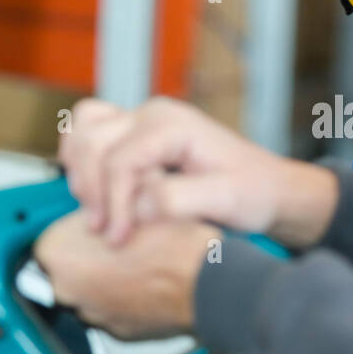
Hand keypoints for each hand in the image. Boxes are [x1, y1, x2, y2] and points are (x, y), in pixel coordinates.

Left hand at [33, 209, 219, 339]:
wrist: (208, 284)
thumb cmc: (175, 248)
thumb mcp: (136, 196)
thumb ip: (109, 191)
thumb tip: (110, 182)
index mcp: (59, 252)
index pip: (50, 230)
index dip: (80, 220)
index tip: (99, 217)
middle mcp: (68, 289)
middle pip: (68, 260)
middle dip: (89, 248)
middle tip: (120, 233)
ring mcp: (93, 313)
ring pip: (92, 284)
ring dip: (107, 272)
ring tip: (139, 255)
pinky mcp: (118, 330)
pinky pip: (113, 305)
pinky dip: (126, 294)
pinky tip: (149, 277)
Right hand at [57, 97, 337, 248]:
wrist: (270, 188)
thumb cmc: (254, 193)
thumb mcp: (227, 200)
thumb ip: (181, 200)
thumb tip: (138, 205)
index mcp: (173, 126)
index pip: (119, 160)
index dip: (113, 203)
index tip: (118, 238)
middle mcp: (153, 115)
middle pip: (92, 143)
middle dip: (93, 191)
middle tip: (106, 232)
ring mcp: (142, 121)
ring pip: (82, 132)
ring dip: (81, 174)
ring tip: (99, 214)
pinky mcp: (137, 134)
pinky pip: (89, 133)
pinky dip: (82, 161)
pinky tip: (96, 194)